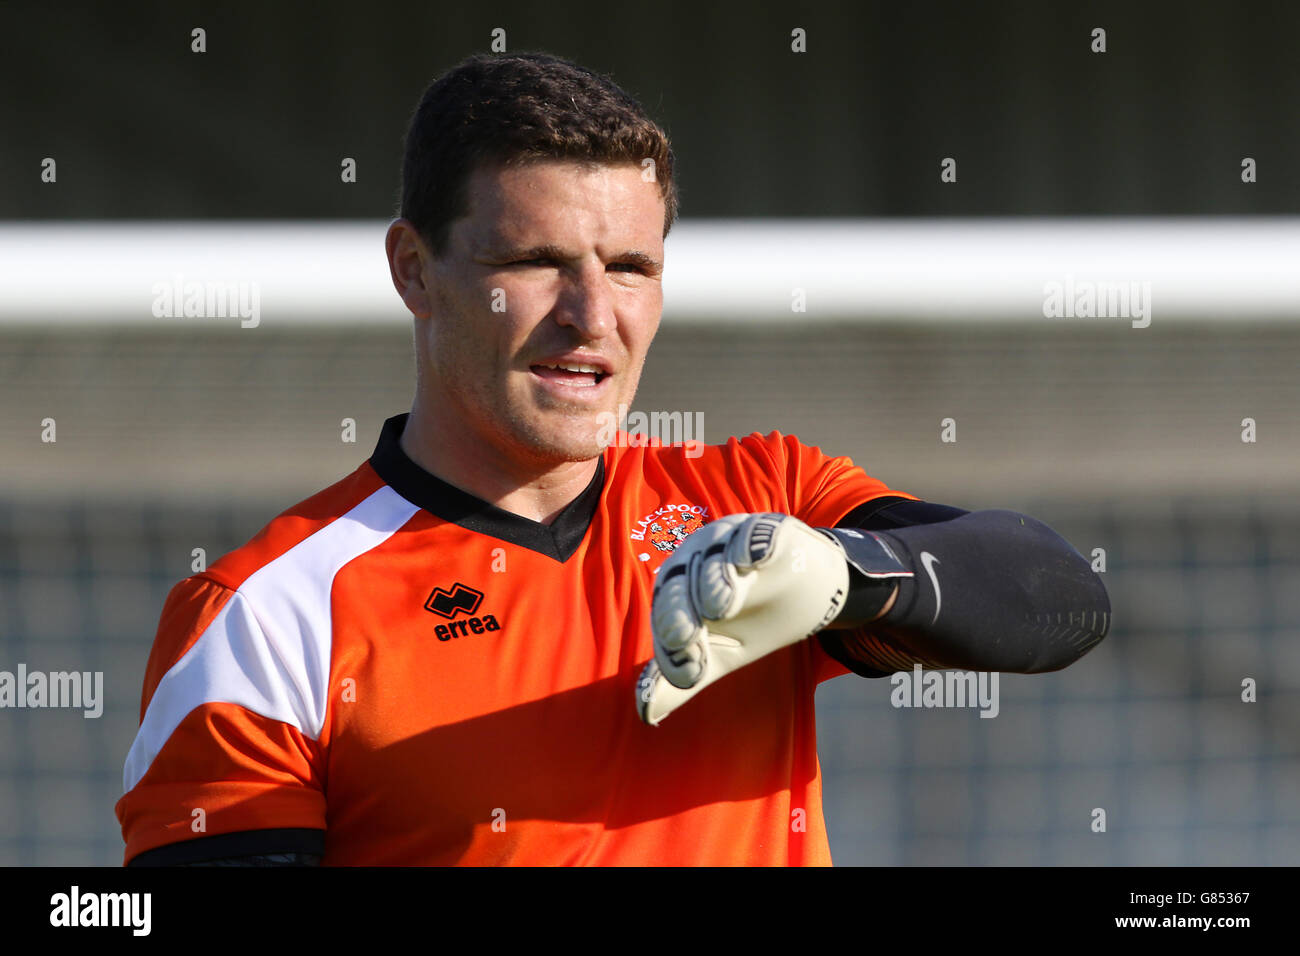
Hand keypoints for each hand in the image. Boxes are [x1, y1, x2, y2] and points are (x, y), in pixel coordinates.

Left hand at [635, 512, 849, 725]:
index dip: (673, 646)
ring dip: (715, 579)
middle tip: (686, 635)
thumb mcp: (719, 655)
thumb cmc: (753, 623)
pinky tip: (754, 561)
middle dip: (680, 608)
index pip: (666, 615)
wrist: (809, 592)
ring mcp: (730, 539)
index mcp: (676, 587)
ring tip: (721, 606)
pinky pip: (756, 533)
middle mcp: (695, 557)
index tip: (689, 676)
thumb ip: (682, 678)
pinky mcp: (767, 529)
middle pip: (679, 580)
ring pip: (714, 556)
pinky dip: (753, 544)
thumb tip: (645, 714)